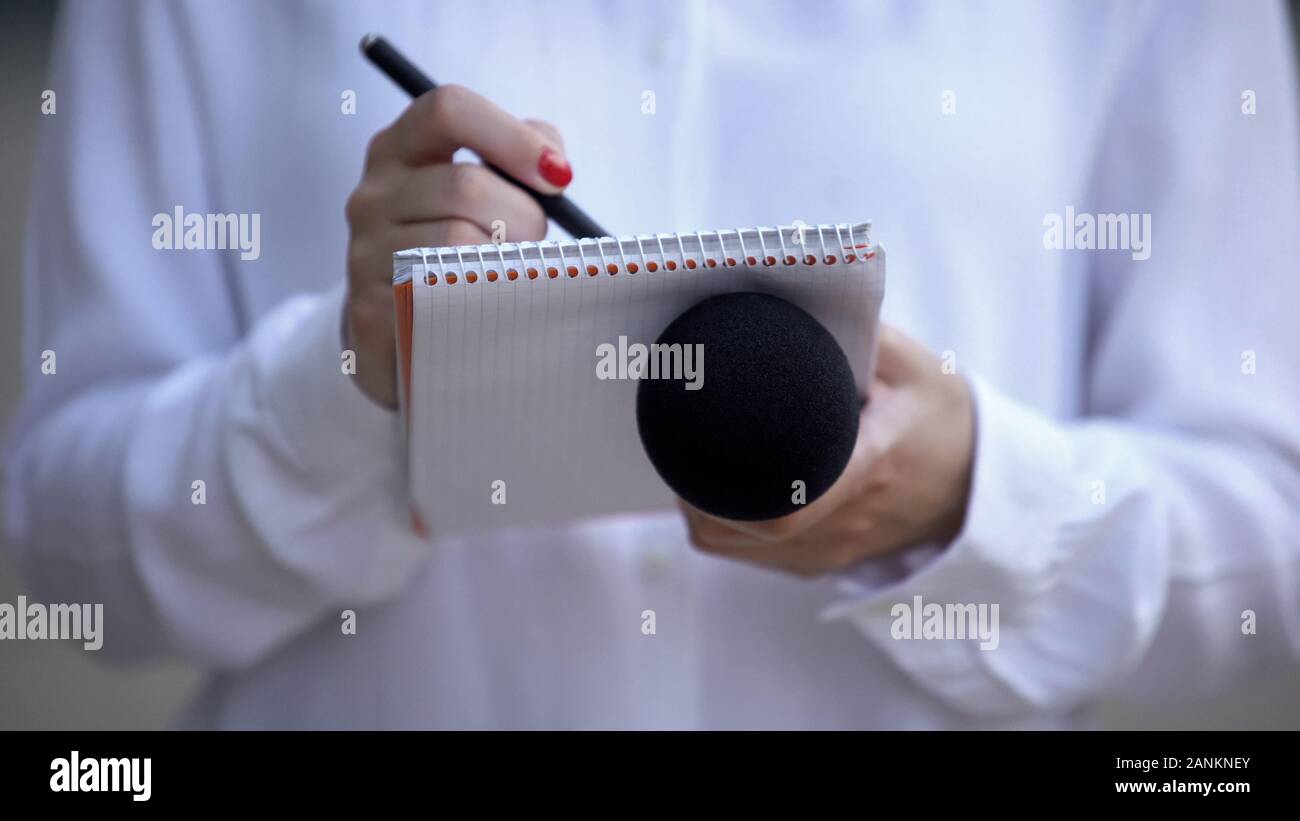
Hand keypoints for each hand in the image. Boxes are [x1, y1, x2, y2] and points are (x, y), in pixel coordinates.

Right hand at [344, 85, 570, 406]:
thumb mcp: (488, 188)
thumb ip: (525, 153)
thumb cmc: (463, 246)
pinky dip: (484, 299)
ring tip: (508, 275)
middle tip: (536, 245)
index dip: (512, 137)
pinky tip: (487, 306)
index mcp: (401, 149)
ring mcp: (365, 252)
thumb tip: (554, 167)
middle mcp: (374, 194)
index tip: (558, 176)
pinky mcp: (371, 310)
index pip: (448, 109)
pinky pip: (446, 295)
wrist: (409, 326)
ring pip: (459, 243)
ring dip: (506, 262)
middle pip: (467, 185)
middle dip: (524, 218)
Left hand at [680, 324, 975, 576]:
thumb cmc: (940, 417)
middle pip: (741, 529)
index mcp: (869, 466)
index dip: (724, 488)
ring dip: (703, 509)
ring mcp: (833, 551)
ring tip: (693, 463)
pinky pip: (752, 556)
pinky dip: (726, 527)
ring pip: (736, 548)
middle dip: (695, 491)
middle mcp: (848, 521)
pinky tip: (723, 490)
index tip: (694, 446)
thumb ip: (860, 332)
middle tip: (678, 442)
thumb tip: (798, 295)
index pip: (785, 506)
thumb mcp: (913, 363)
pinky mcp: (823, 564)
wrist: (978, 485)